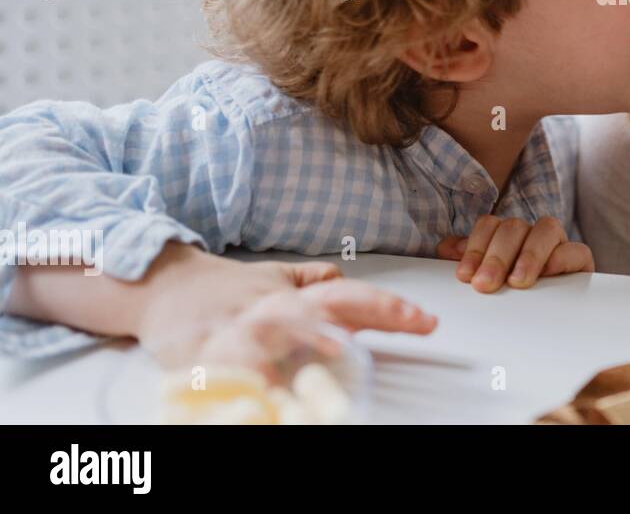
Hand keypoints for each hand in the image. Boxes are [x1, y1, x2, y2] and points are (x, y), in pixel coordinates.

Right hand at [137, 245, 437, 374]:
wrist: (161, 286)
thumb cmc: (226, 288)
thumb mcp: (276, 279)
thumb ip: (317, 285)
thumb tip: (353, 287)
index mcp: (294, 296)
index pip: (351, 297)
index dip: (390, 306)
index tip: (428, 320)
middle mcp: (274, 310)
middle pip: (327, 309)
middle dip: (367, 315)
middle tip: (405, 324)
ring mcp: (240, 332)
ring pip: (279, 333)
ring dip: (310, 339)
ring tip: (342, 348)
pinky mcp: (206, 354)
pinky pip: (232, 371)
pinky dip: (251, 378)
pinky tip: (269, 389)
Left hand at [435, 216, 593, 292]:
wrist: (553, 325)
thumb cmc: (513, 301)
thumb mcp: (487, 281)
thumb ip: (470, 263)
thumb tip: (446, 249)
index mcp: (507, 236)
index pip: (489, 225)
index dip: (475, 247)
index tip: (464, 276)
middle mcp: (532, 234)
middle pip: (514, 227)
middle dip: (496, 256)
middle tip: (485, 285)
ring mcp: (559, 245)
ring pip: (546, 228)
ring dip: (529, 255)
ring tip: (517, 282)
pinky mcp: (581, 261)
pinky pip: (577, 250)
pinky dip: (560, 258)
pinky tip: (547, 274)